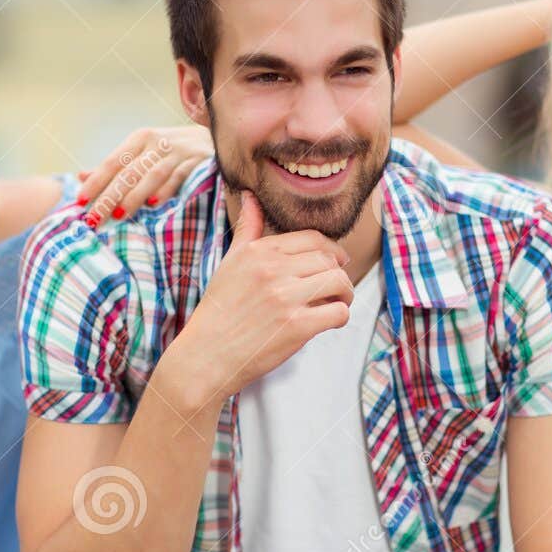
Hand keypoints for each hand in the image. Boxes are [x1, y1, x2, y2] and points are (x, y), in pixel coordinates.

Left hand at [77, 125, 212, 221]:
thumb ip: (115, 167)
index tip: (81, 201)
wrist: (217, 139)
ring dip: (134, 196)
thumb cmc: (171, 152)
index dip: (96, 181)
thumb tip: (80, 176)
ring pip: (151, 175)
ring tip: (118, 215)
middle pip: (129, 172)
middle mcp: (157, 142)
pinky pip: (178, 177)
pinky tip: (154, 204)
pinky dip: (166, 190)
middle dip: (109, 196)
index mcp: (140, 139)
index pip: (113, 162)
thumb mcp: (143, 154)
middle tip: (94, 219)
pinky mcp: (198, 162)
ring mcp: (178, 152)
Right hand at [163, 190, 353, 409]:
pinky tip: (329, 321)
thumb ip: (247, 229)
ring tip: (337, 302)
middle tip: (337, 287)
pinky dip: (340, 316)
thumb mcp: (229, 263)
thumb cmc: (219, 312)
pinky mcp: (296, 326)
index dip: (331, 250)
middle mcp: (273, 269)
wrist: (206, 355)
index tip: (335, 262)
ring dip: (345, 293)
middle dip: (340, 272)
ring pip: (339, 282)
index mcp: (259, 251)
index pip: (313, 238)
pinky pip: (338, 312)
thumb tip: (249, 196)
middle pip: (330, 259)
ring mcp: (286, 297)